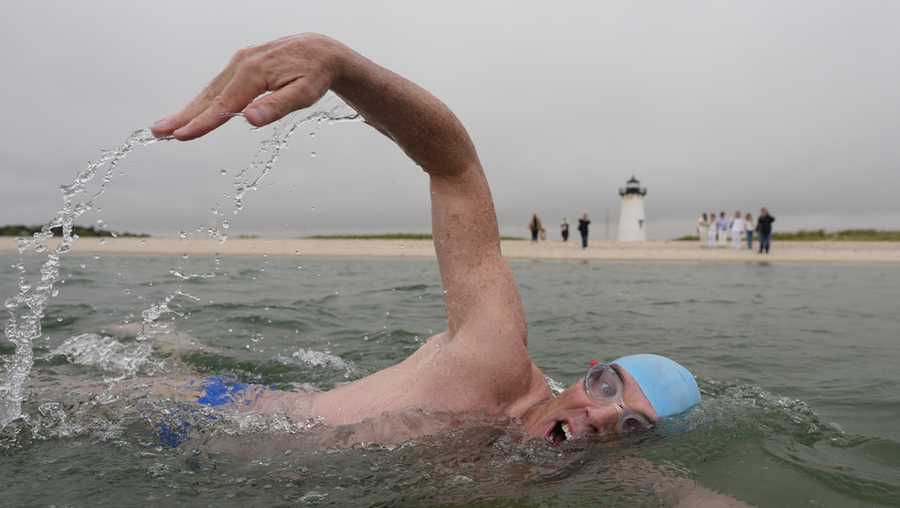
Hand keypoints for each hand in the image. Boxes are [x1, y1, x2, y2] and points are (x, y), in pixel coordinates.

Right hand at [151, 33, 342, 140]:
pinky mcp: (242, 64)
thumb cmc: (315, 73)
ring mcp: (240, 62)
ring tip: (167, 126)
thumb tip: (249, 120)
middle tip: (159, 131)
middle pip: (208, 97)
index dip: (201, 123)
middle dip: (183, 116)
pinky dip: (203, 99)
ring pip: (210, 90)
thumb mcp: (304, 94)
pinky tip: (194, 111)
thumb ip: (276, 107)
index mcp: (253, 73)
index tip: (181, 135)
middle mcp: (241, 64)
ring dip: (188, 109)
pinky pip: (218, 85)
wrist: (321, 50)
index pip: (223, 105)